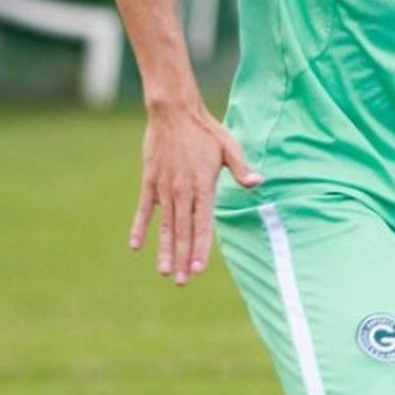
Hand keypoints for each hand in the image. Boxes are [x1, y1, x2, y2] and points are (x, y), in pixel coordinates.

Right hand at [130, 105, 260, 283]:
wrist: (174, 111)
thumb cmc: (205, 130)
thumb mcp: (229, 147)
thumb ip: (241, 169)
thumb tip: (258, 183)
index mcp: (203, 187)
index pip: (203, 225)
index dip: (201, 248)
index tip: (199, 269)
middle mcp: (182, 191)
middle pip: (183, 232)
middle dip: (183, 258)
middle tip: (182, 282)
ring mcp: (164, 188)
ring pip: (165, 226)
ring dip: (165, 250)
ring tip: (164, 272)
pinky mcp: (150, 181)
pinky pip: (144, 210)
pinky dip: (140, 228)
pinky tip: (136, 246)